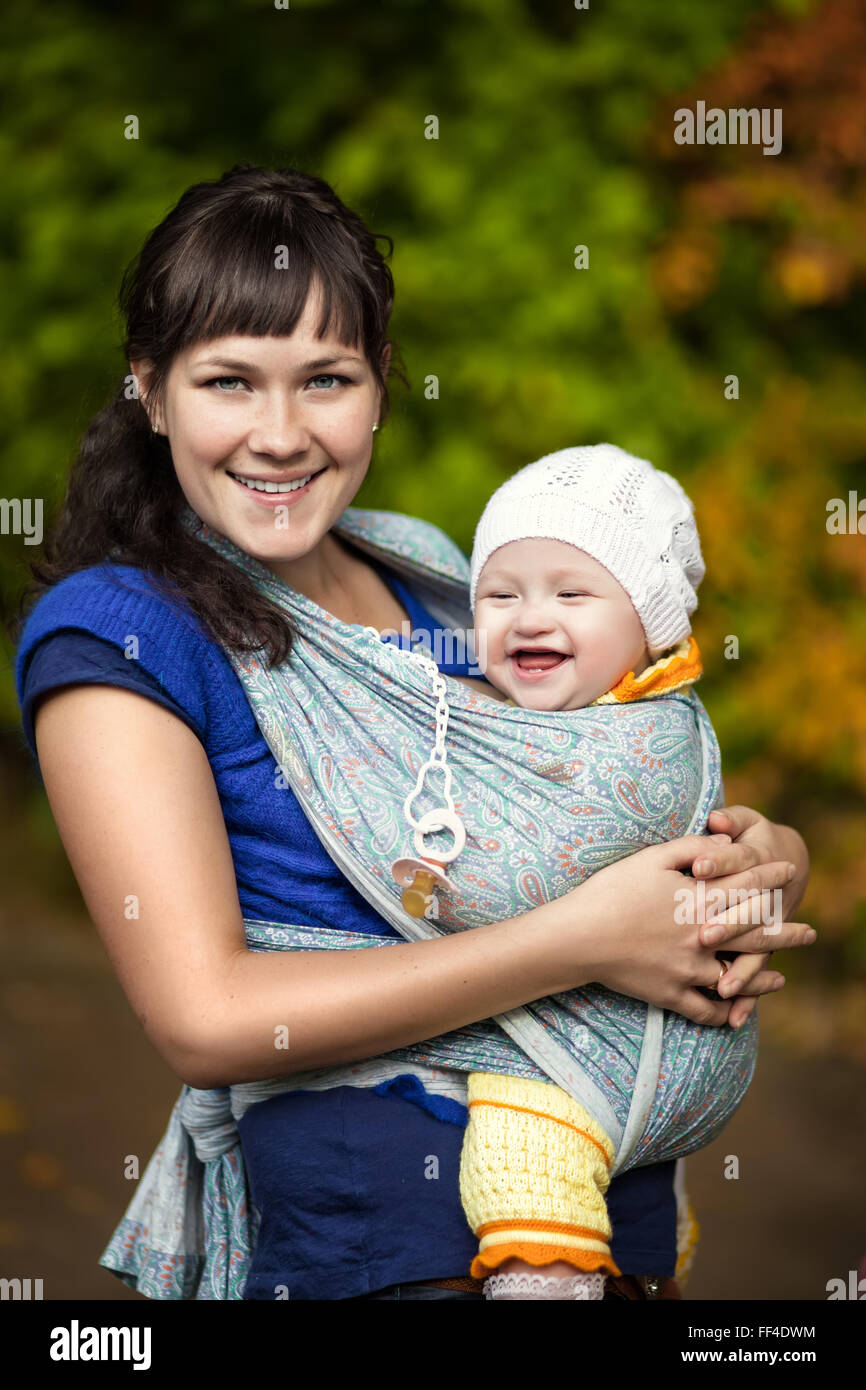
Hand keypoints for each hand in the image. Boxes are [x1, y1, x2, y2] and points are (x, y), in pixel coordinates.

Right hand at [571, 831, 811, 1027]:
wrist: (578, 936)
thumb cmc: (610, 891)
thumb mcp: (650, 859)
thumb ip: (692, 849)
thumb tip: (725, 845)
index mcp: (699, 900)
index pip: (747, 885)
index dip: (771, 877)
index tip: (789, 872)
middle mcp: (703, 936)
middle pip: (754, 934)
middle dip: (785, 932)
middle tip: (809, 932)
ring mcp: (689, 970)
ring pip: (737, 976)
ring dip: (763, 977)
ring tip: (782, 977)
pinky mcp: (672, 994)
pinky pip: (706, 1009)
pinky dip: (725, 1012)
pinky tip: (738, 1010)